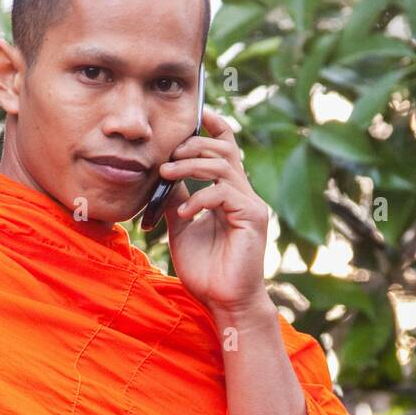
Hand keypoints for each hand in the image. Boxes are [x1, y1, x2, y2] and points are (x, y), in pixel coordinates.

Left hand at [158, 105, 271, 317]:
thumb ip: (176, 201)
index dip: (213, 126)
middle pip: (224, 149)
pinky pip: (224, 193)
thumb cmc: (206, 270)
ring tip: (167, 175)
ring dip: (190, 166)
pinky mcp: (253, 218)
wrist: (224, 301)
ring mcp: (251, 205)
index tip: (195, 113)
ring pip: (223, 166)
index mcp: (230, 193)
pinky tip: (183, 214)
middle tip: (167, 158)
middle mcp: (244, 194)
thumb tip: (162, 177)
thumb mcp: (182, 228)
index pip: (227, 148)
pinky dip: (199, 198)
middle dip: (193, 145)